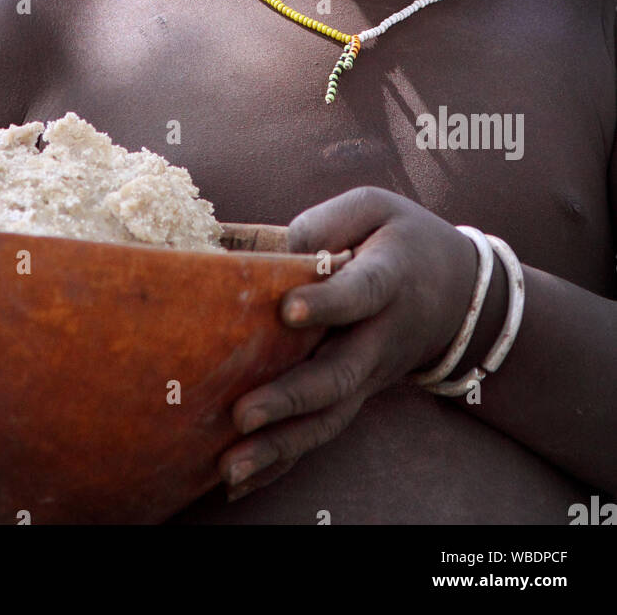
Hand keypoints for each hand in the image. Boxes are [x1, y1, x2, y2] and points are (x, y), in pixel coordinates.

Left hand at [219, 186, 477, 499]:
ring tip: (231, 467)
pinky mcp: (354, 395)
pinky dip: (282, 462)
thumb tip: (278, 253)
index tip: (288, 309)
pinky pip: (320, 432)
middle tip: (244, 413)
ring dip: (280, 446)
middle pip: (339, 375)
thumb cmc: (401, 239)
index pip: (361, 293)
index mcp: (389, 280)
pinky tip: (239, 482)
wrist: (458, 294)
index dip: (329, 302)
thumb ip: (328, 222)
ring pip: (328, 418)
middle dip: (290, 398)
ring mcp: (369, 375)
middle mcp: (379, 337)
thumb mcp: (375, 207)